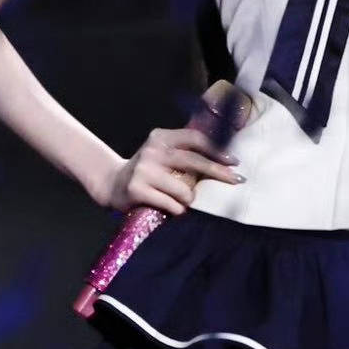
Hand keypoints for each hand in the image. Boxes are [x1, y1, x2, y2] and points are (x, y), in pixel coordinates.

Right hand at [101, 78, 251, 215]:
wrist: (112, 184)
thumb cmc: (148, 171)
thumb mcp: (162, 154)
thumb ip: (185, 152)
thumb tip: (224, 159)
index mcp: (161, 137)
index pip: (195, 139)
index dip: (217, 150)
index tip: (234, 161)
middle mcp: (152, 150)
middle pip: (194, 161)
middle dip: (218, 172)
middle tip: (236, 180)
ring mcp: (144, 170)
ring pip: (185, 190)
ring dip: (189, 199)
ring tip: (181, 200)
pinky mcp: (138, 190)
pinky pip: (172, 205)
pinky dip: (178, 210)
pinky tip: (172, 209)